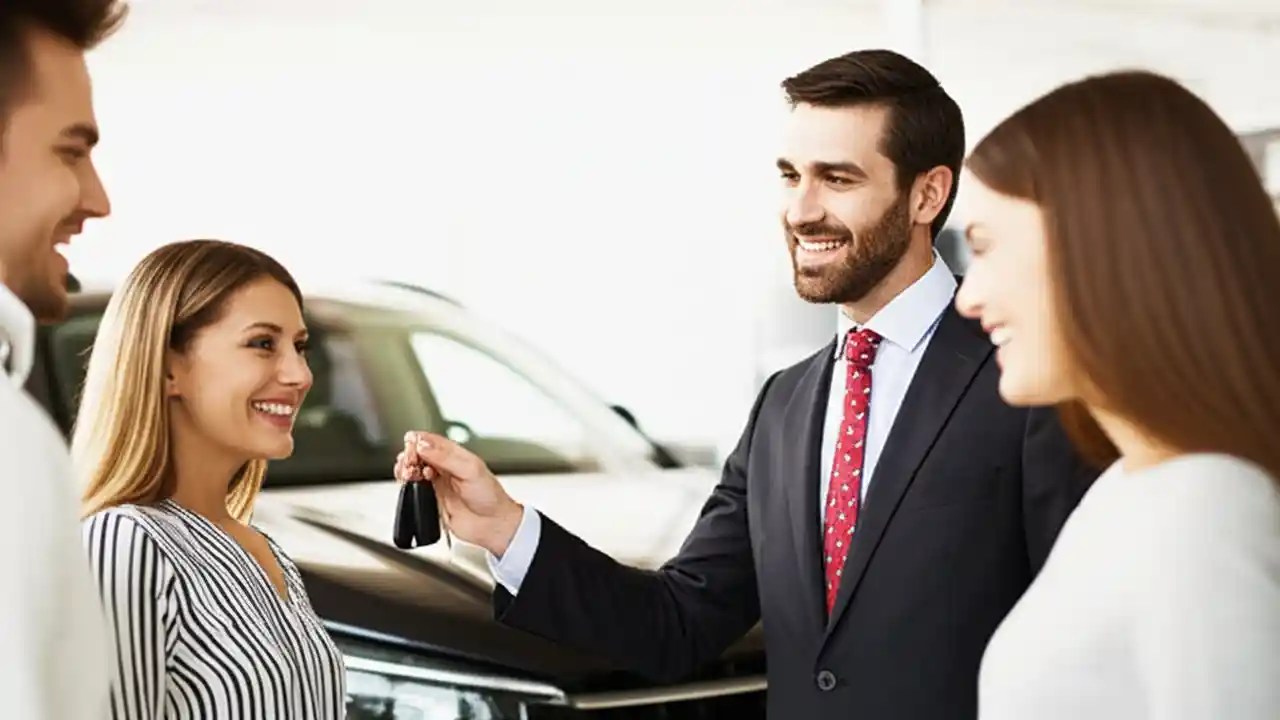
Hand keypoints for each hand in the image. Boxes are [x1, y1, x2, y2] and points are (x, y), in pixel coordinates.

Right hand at [395, 431, 523, 556]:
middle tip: (409, 462)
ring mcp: (437, 484)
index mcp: (456, 455)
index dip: (418, 441)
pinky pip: (414, 489)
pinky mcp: (432, 500)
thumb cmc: (490, 497)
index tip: (411, 445)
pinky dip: (407, 485)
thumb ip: (446, 457)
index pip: (432, 441)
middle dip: (409, 455)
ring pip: (414, 470)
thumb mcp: (471, 470)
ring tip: (407, 472)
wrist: (492, 525)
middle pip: (418, 455)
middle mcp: (445, 468)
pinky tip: (409, 484)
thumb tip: (424, 446)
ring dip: (406, 469)